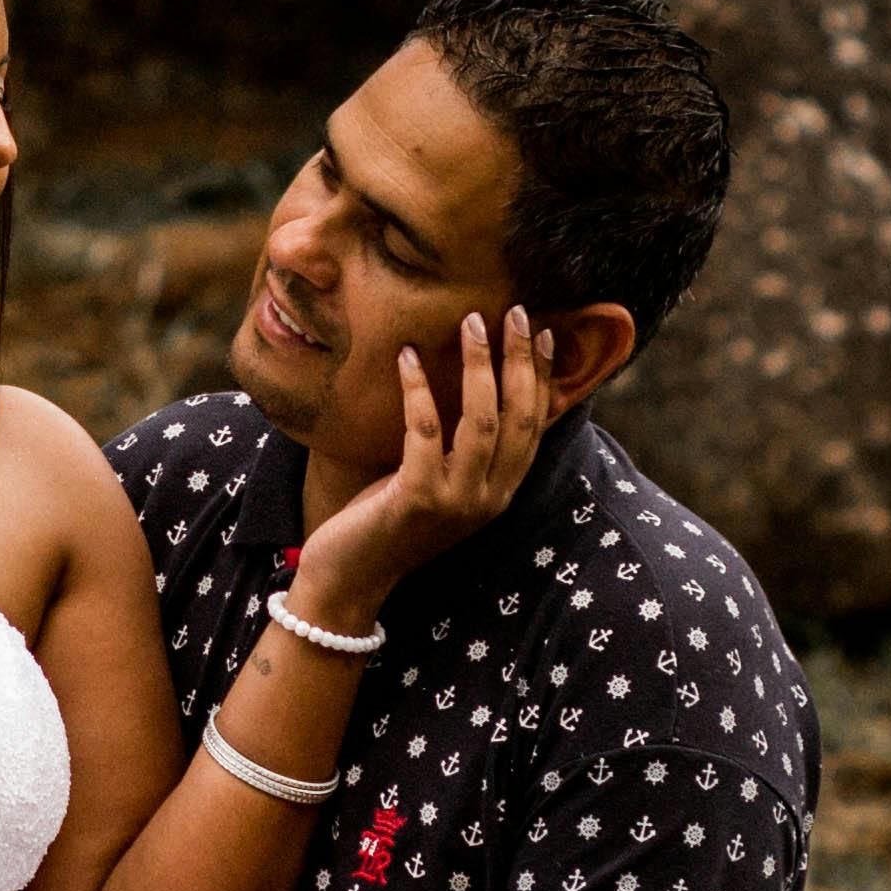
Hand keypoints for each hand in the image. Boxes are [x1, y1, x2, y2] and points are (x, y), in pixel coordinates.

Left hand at [287, 306, 557, 625]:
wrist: (348, 578)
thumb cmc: (384, 519)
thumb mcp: (433, 479)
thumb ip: (456, 445)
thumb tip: (466, 382)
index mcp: (500, 491)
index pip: (534, 426)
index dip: (541, 377)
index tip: (541, 332)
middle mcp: (489, 498)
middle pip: (518, 418)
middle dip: (519, 360)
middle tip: (513, 313)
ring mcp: (456, 501)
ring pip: (482, 421)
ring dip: (478, 367)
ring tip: (469, 322)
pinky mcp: (416, 500)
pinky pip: (425, 432)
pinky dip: (419, 391)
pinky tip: (406, 357)